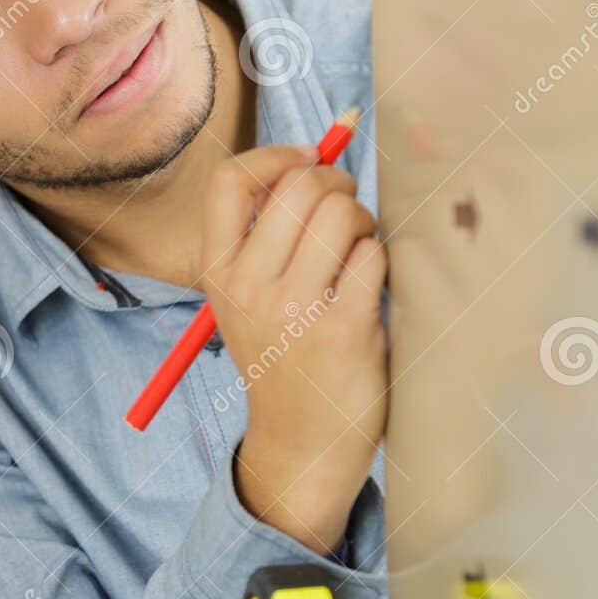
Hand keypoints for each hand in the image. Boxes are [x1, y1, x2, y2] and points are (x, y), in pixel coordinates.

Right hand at [198, 144, 388, 554]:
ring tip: (360, 247)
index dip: (274, 155)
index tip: (305, 159)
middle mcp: (248, 288)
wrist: (301, 444)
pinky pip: (374, 256)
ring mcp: (295, 310)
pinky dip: (380, 259)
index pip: (229, 182)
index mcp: (217, 273)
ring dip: (362, 219)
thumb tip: (317, 154)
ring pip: (341, 214)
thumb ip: (266, 235)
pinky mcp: (344, 330)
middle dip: (334, 182)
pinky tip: (371, 285)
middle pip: (296, 186)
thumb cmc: (283, 357)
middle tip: (346, 204)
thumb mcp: (246, 299)